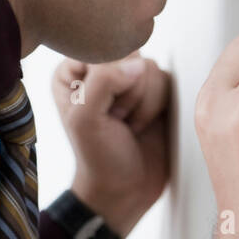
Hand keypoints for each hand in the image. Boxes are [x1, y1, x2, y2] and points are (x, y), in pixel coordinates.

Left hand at [51, 52, 171, 238]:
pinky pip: (167, 80)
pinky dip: (158, 106)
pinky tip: (142, 125)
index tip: (99, 110)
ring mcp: (128, 80)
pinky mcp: (154, 91)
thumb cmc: (98, 157)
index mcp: (71, 74)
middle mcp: (98, 71)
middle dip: (127, 92)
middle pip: (128, 55)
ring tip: (127, 125)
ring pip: (149, 68)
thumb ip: (103, 83)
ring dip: (142, 103)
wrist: (125, 188)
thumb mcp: (85, 120)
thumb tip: (137, 64)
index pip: (99, 50)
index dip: (106, 81)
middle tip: (115, 119)